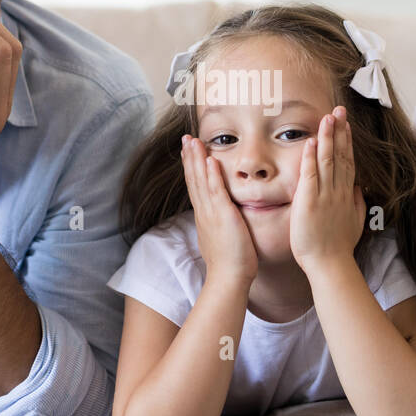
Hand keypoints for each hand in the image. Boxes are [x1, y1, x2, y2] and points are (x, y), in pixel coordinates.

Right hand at [182, 135, 257, 285]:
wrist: (229, 278)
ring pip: (201, 180)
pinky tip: (209, 158)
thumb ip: (218, 227)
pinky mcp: (223, 215)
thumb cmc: (230, 263)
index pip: (195, 187)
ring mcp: (211, 212)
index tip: (189, 152)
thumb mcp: (220, 239)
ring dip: (196, 159)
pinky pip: (216, 190)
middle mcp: (204, 211)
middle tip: (185, 138)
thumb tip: (219, 223)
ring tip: (192, 140)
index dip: (191, 168)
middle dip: (189, 157)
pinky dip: (212, 174)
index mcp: (204, 216)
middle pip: (193, 179)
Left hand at [290, 107, 364, 272]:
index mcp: (347, 194)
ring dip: (328, 137)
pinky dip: (311, 158)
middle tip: (339, 110)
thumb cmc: (338, 247)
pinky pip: (311, 175)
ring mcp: (325, 196)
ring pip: (328, 160)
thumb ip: (356, 203)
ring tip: (328, 117)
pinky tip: (311, 141)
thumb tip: (358, 188)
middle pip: (340, 155)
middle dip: (340, 131)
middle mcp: (338, 191)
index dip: (347, 141)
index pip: (348, 161)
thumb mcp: (354, 222)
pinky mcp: (310, 202)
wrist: (330, 265)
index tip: (346, 125)